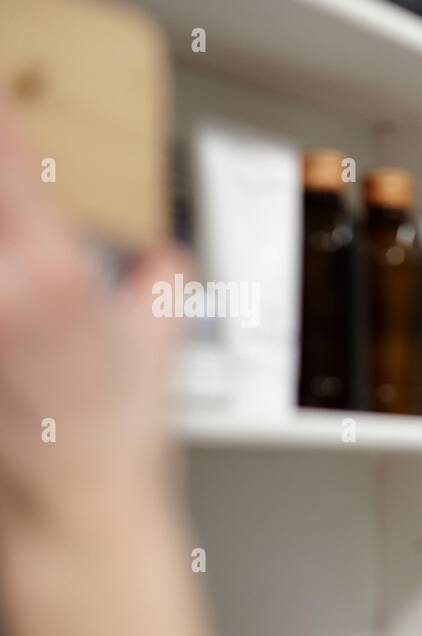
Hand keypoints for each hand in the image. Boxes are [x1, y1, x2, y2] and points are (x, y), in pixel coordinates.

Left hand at [0, 96, 185, 538]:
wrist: (71, 510)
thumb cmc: (110, 443)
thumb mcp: (154, 349)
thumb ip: (161, 288)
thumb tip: (161, 258)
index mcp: (56, 275)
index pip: (11, 155)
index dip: (8, 114)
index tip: (14, 94)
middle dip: (10, 173)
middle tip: (27, 178)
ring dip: (11, 241)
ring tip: (29, 261)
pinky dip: (7, 280)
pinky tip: (18, 310)